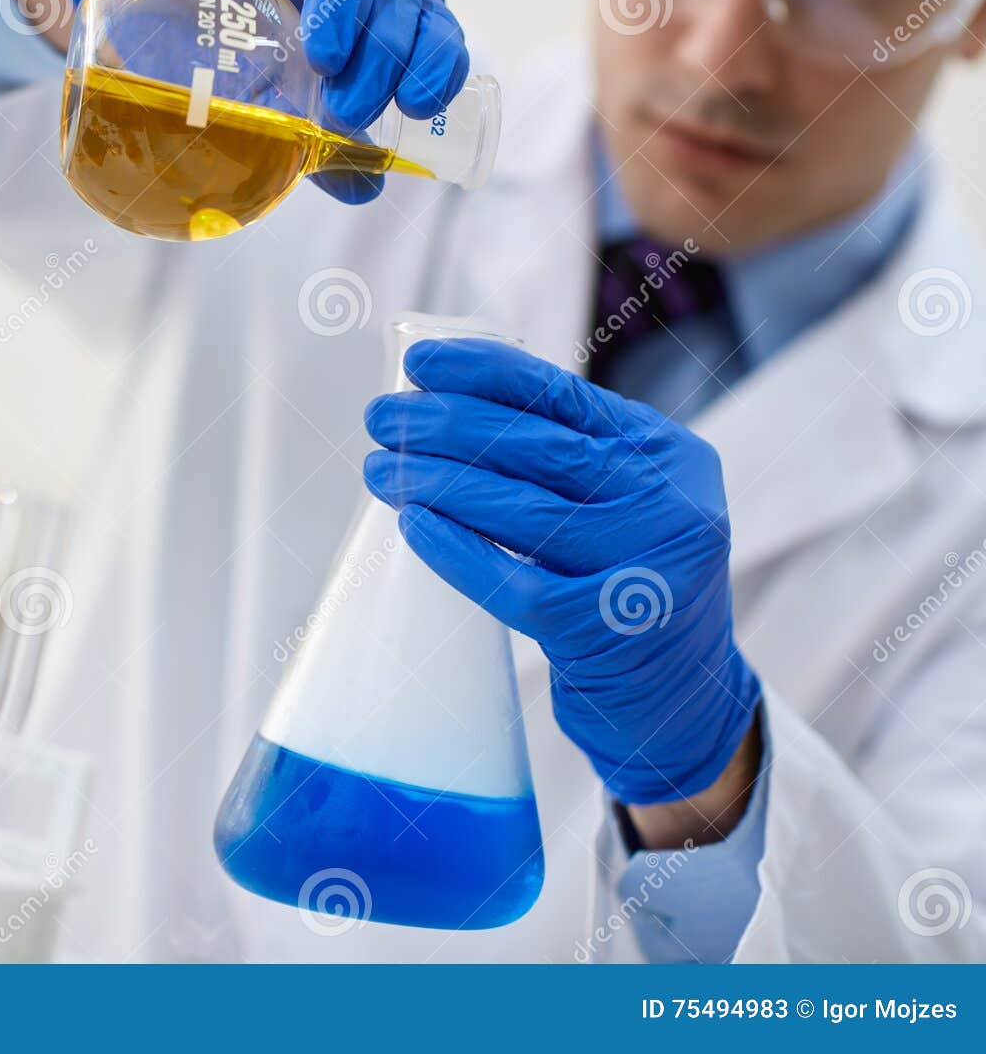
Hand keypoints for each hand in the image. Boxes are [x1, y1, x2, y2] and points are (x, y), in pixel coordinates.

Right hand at [64, 0, 468, 200]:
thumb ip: (317, 135)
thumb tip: (362, 189)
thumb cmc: (216, 25)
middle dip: (387, 55)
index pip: (433, 26)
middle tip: (351, 105)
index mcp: (378, 4)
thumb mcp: (269, 90)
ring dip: (353, 5)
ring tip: (325, 59)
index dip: (437, 61)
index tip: (416, 106)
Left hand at [362, 337, 761, 807]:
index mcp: (667, 454)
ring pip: (520, 510)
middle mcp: (669, 503)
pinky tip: (413, 527)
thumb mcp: (623, 501)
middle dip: (445, 425)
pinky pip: (514, 583)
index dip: (484, 372)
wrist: (681, 699)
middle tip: (380, 419)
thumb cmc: (625, 581)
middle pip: (536, 448)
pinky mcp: (607, 629)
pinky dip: (456, 551)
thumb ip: (565, 455)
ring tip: (380, 469)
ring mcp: (643, 567)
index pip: (564, 396)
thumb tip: (443, 402)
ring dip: (436, 482)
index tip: (418, 362)